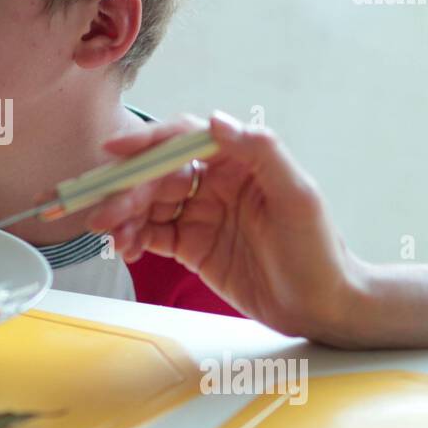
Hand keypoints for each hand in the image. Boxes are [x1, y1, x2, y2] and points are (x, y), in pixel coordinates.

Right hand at [85, 111, 369, 345]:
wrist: (323, 307)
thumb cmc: (319, 250)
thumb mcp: (298, 195)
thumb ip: (261, 152)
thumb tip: (216, 120)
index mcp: (239, 161)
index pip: (184, 140)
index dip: (148, 142)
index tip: (117, 152)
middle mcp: (216, 182)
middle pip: (158, 174)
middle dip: (127, 190)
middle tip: (103, 214)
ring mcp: (202, 214)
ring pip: (149, 205)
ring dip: (124, 216)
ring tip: (111, 237)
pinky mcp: (193, 245)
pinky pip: (153, 234)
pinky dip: (134, 239)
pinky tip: (126, 250)